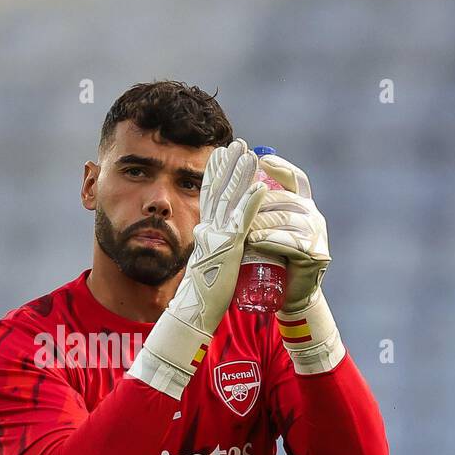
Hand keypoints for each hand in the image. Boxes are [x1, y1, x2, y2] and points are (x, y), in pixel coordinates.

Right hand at [171, 138, 267, 333]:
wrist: (193, 311)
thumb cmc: (200, 292)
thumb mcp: (205, 260)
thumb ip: (209, 246)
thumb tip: (209, 237)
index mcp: (203, 231)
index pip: (208, 196)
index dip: (215, 173)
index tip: (220, 153)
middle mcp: (208, 229)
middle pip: (219, 190)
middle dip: (229, 165)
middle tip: (238, 143)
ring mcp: (218, 236)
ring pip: (231, 199)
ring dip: (242, 175)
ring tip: (251, 155)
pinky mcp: (229, 247)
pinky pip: (243, 220)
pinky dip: (252, 203)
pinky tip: (261, 187)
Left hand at [244, 153, 329, 313]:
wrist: (287, 293)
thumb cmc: (270, 258)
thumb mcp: (263, 228)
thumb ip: (255, 208)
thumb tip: (229, 181)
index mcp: (302, 205)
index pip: (295, 178)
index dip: (280, 167)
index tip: (260, 159)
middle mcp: (313, 215)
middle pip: (283, 200)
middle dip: (257, 201)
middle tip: (233, 203)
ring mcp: (317, 234)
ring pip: (285, 220)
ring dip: (259, 221)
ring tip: (238, 226)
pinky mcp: (317, 254)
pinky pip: (292, 243)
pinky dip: (270, 241)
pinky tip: (253, 241)